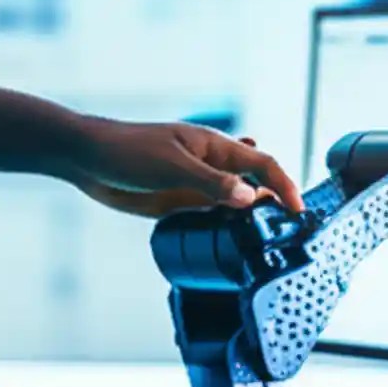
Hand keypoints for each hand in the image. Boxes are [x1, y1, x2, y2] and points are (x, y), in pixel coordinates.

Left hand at [68, 119, 305, 217]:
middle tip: (291, 230)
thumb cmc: (129, 150)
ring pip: (234, 202)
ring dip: (251, 216)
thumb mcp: (173, 167)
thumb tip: (251, 199)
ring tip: (269, 239)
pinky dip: (225, 226)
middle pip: (253, 184)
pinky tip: (232, 238)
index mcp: (214, 147)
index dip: (284, 185)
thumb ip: (212, 184)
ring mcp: (195, 185)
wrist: (89, 159)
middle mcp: (210, 166)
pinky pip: (211, 215)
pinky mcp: (179, 202)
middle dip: (274, 201)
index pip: (262, 164)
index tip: (298, 210)